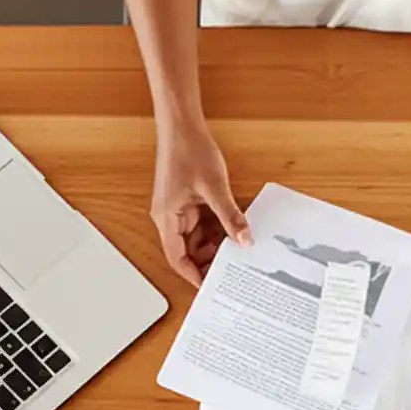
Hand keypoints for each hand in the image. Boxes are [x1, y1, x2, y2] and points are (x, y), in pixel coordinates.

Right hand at [150, 121, 251, 286]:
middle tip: (234, 265)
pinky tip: (232, 228)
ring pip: (196, 238)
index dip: (194, 275)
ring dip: (215, 243)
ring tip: (237, 246)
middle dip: (209, 259)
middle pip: (187, 251)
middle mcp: (168, 217)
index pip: (177, 259)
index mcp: (166, 218)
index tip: (212, 285)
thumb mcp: (214, 188)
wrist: (181, 124)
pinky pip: (201, 223)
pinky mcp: (186, 201)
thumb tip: (244, 239)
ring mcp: (177, 209)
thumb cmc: (188, 150)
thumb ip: (230, 217)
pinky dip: (216, 228)